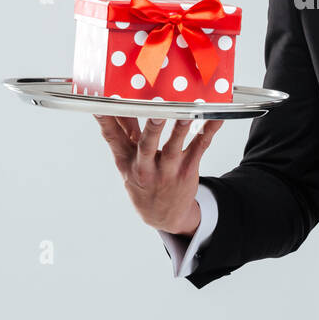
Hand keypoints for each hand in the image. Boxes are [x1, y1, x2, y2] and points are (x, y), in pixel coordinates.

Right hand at [94, 114, 222, 235]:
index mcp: (126, 161)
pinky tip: (216, 118)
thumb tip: (115, 105)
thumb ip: (124, 134)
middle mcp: (145, 167)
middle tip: (157, 113)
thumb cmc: (143, 182)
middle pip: (147, 145)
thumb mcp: (127, 163)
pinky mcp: (187, 169)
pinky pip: (200, 147)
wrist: (163, 215)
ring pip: (174, 147)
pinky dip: (209, 131)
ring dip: (181, 130)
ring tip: (187, 113)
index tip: (102, 104)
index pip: (112, 138)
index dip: (106, 121)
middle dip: (152, 129)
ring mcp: (168, 170)